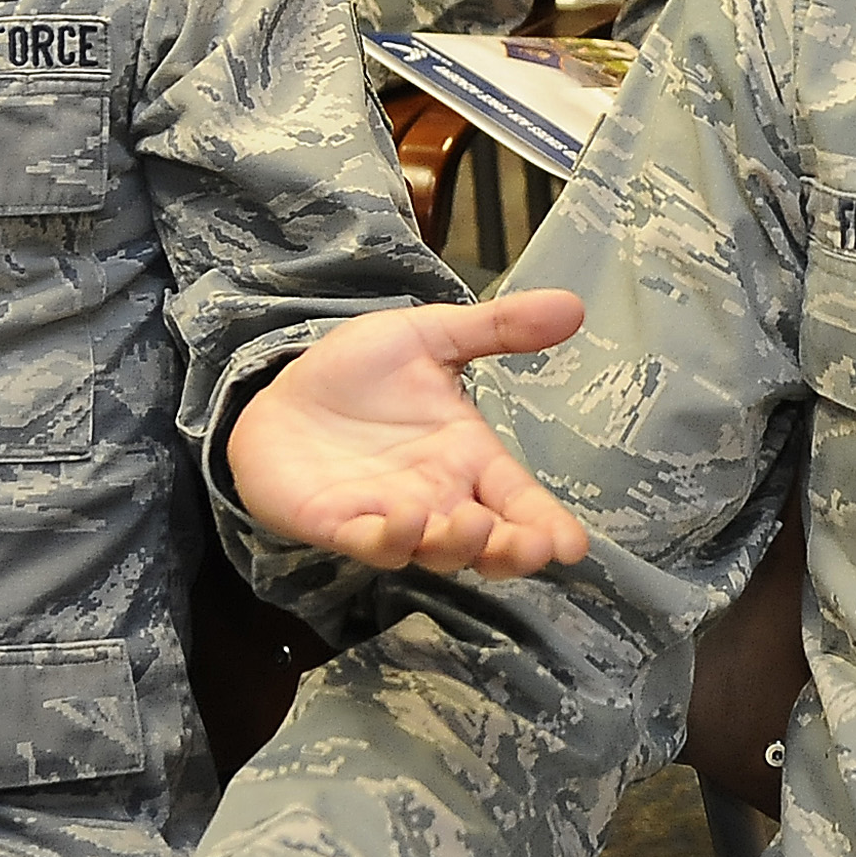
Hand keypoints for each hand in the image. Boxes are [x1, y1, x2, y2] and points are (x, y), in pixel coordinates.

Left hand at [228, 291, 590, 575]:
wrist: (283, 391)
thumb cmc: (360, 374)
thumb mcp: (430, 337)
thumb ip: (497, 328)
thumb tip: (572, 304)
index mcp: (468, 459)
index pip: (520, 501)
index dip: (547, 526)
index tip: (573, 545)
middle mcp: (438, 498)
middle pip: (488, 544)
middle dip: (513, 552)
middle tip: (534, 546)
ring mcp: (390, 517)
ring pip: (435, 552)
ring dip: (458, 546)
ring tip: (472, 523)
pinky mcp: (339, 524)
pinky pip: (372, 544)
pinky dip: (393, 539)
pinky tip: (407, 517)